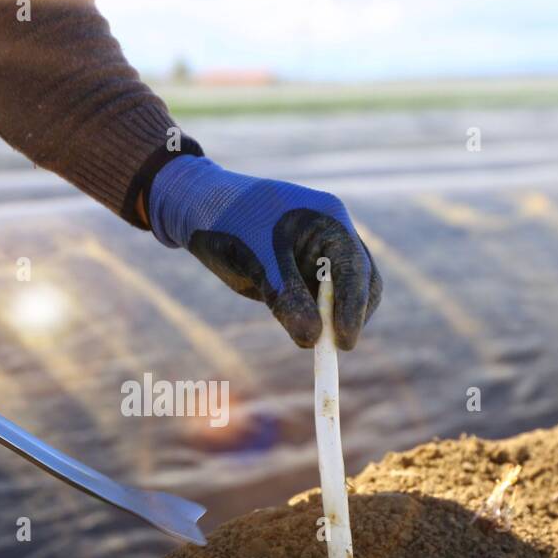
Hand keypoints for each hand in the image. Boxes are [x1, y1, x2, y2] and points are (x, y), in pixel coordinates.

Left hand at [146, 155, 380, 348]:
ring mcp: (318, 255)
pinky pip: (315, 301)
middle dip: (348, 316)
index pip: (356, 269)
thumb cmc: (229, 224)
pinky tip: (290, 320)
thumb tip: (313, 339)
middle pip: (360, 284)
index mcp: (330, 221)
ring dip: (327, 319)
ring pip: (339, 297)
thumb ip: (286, 298)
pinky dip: (309, 317)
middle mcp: (331, 237)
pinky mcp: (301, 272)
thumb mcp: (257, 262)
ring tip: (302, 333)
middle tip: (329, 348)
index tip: (343, 343)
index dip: (354, 308)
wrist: (198, 209)